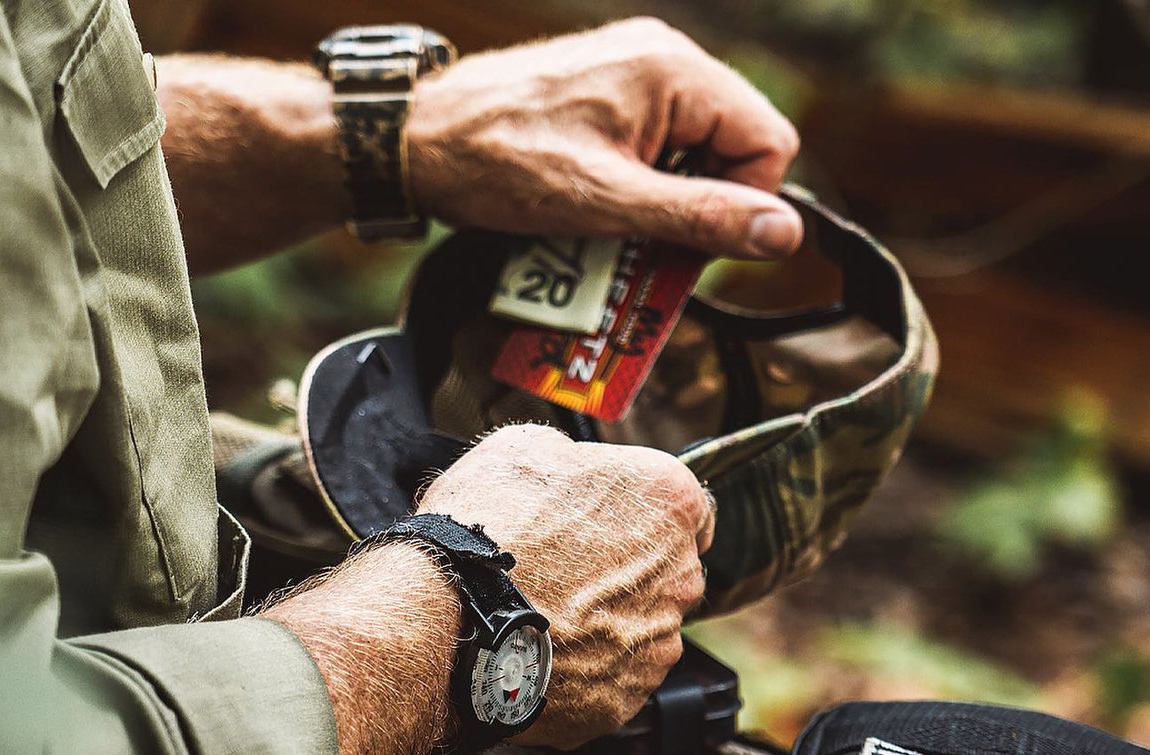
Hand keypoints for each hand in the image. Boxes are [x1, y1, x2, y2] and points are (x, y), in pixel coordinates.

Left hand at [407, 17, 801, 259]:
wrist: (420, 140)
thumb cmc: (500, 162)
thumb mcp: (609, 203)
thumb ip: (700, 218)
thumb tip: (781, 233)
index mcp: (674, 70)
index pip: (768, 142)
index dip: (743, 205)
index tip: (692, 244)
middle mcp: (661, 60)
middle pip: (732, 149)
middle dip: (700, 209)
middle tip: (651, 246)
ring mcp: (631, 76)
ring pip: (693, 155)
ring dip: (665, 207)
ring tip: (618, 232)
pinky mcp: (606, 98)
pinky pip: (654, 150)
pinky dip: (638, 192)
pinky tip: (601, 211)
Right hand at [418, 424, 713, 749]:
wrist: (451, 616)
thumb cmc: (487, 529)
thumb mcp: (523, 448)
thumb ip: (572, 460)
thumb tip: (569, 471)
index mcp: (668, 503)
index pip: (687, 511)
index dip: (643, 517)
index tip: (611, 526)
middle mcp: (680, 575)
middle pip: (666, 573)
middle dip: (625, 573)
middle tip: (564, 571)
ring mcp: (657, 642)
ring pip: (641, 631)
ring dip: (604, 625)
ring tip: (543, 616)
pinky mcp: (626, 698)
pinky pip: (611, 681)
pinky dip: (583, 672)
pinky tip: (539, 652)